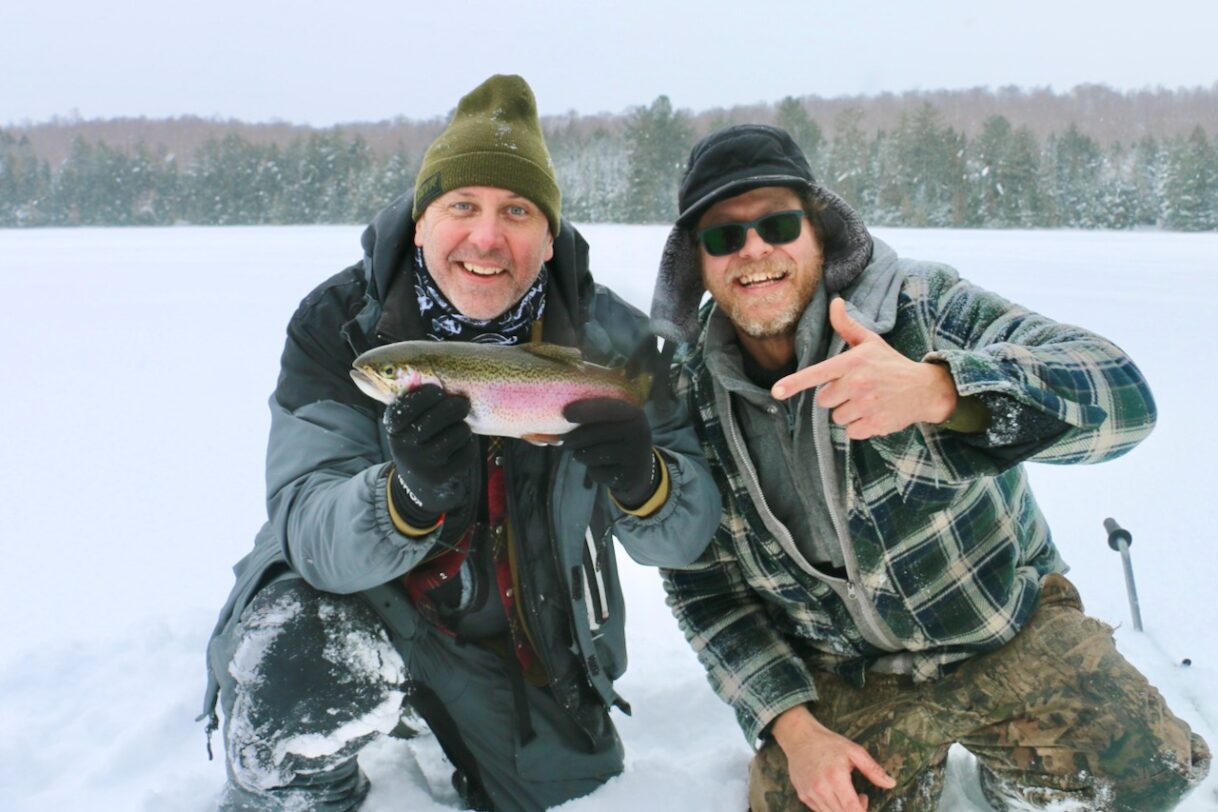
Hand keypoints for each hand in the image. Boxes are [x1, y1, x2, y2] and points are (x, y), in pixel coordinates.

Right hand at [384, 385, 477, 522]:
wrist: (417, 483)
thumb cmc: (416, 440)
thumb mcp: (407, 423)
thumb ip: (414, 401)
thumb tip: (429, 374)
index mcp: (393, 428)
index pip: (410, 404)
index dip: (428, 394)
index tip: (438, 391)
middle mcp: (404, 446)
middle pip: (439, 416)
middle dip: (456, 406)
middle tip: (462, 404)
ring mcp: (422, 464)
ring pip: (458, 432)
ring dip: (463, 427)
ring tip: (458, 428)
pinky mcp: (441, 477)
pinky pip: (467, 451)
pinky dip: (468, 445)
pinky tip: (460, 446)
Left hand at [562, 398, 657, 507]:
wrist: (639, 470)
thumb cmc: (616, 440)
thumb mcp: (613, 424)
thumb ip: (592, 418)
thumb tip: (558, 425)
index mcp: (634, 414)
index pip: (609, 410)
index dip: (587, 411)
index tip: (566, 413)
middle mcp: (639, 433)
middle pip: (594, 434)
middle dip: (573, 438)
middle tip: (563, 441)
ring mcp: (636, 457)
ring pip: (590, 454)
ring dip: (581, 455)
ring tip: (590, 454)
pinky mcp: (628, 478)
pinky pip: (596, 473)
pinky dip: (593, 471)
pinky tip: (603, 468)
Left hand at [770, 298, 957, 439]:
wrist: (925, 389)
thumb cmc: (891, 364)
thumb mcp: (870, 342)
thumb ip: (847, 326)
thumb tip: (834, 302)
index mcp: (853, 362)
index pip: (817, 373)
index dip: (794, 383)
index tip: (777, 391)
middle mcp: (858, 383)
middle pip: (823, 400)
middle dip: (836, 396)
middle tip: (857, 389)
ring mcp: (867, 405)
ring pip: (837, 417)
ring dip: (848, 412)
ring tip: (868, 401)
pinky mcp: (875, 424)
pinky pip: (851, 431)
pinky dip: (860, 427)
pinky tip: (874, 414)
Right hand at [772, 706, 894, 811]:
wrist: (799, 737)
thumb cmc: (827, 743)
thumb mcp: (853, 750)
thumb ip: (873, 769)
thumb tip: (890, 783)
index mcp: (835, 777)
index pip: (852, 809)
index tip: (867, 803)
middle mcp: (821, 789)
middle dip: (858, 810)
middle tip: (862, 797)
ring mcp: (810, 794)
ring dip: (845, 811)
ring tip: (849, 796)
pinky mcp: (803, 796)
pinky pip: (821, 811)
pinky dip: (832, 809)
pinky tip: (836, 795)